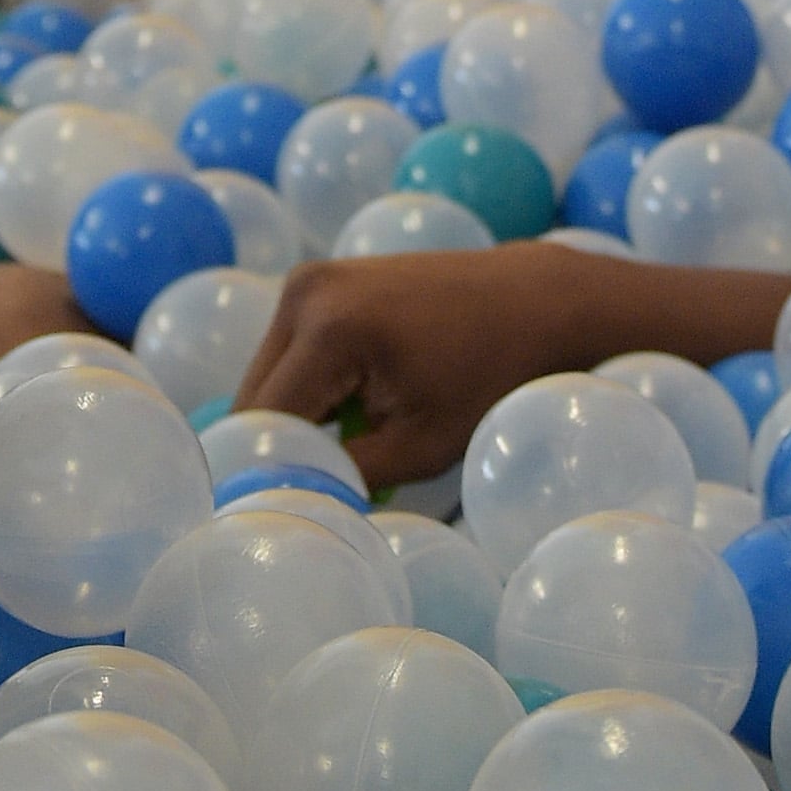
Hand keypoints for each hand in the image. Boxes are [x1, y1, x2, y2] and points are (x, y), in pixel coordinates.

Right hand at [242, 246, 790, 489]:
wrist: (535, 300)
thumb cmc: (492, 377)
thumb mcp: (420, 446)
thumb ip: (345, 475)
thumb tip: (288, 501)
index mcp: (328, 328)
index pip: (263, 421)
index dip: (269, 471)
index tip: (282, 510)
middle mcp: (305, 292)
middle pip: (254, 397)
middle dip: (279, 445)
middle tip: (319, 485)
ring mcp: (311, 279)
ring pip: (268, 375)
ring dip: (294, 416)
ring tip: (352, 441)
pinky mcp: (322, 280)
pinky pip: (292, 351)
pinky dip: (311, 386)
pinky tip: (358, 405)